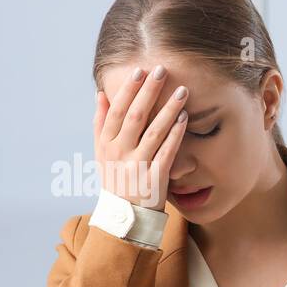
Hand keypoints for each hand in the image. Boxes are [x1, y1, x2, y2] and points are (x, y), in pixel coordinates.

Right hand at [94, 63, 189, 211]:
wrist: (125, 215)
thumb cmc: (115, 178)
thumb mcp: (101, 152)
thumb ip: (101, 123)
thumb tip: (101, 94)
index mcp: (106, 143)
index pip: (116, 110)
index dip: (128, 89)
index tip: (140, 70)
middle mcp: (119, 152)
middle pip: (135, 116)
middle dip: (149, 92)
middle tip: (162, 70)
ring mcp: (137, 165)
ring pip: (153, 132)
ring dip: (168, 109)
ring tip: (182, 91)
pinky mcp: (154, 177)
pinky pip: (167, 152)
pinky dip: (175, 134)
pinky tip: (185, 119)